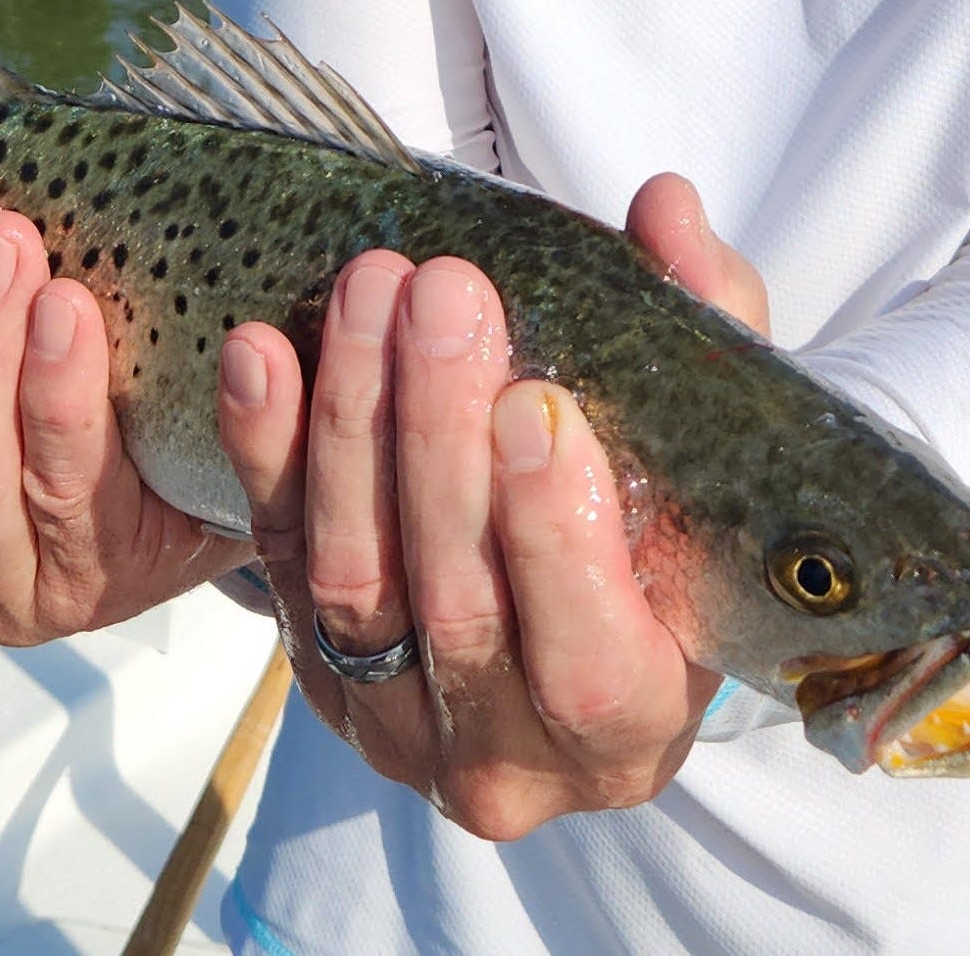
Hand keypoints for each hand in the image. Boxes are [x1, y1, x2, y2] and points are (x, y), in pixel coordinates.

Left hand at [215, 172, 768, 840]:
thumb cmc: (666, 519)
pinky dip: (263, 452)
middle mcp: (512, 759)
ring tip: (371, 292)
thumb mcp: (711, 428)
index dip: (556, 540)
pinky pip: (276, 561)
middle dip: (440, 438)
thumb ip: (707, 320)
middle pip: (457, 605)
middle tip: (446, 299)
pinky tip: (259, 352)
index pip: (592, 661)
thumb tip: (666, 209)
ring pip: (355, 583)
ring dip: (353, 423)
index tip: (533, 407)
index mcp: (639, 723)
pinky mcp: (316, 674)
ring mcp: (398, 728)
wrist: (577, 601)